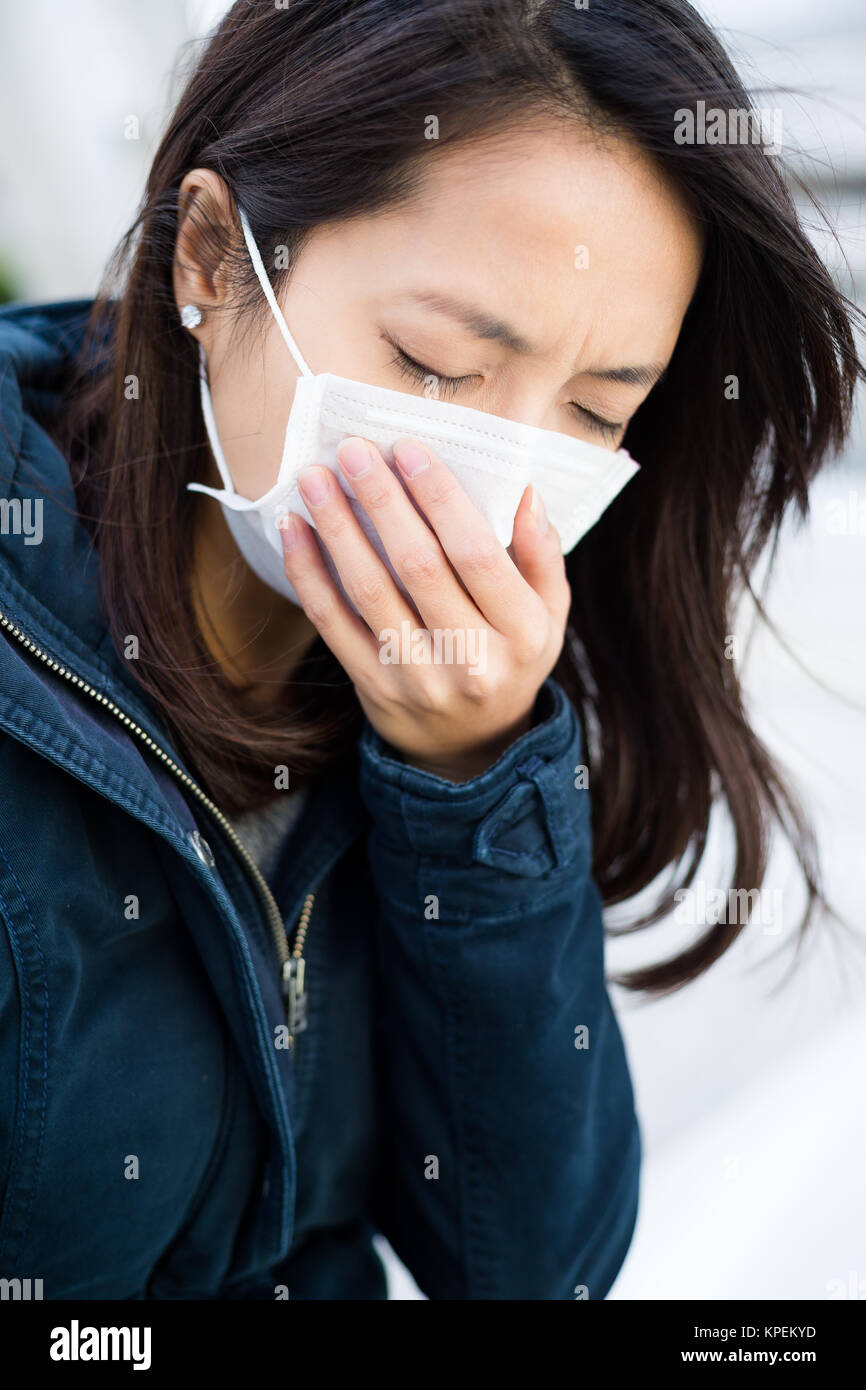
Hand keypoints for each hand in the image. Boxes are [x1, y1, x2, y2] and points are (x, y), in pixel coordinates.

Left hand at [278, 436, 570, 781]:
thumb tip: (527, 493)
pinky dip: (308, 573)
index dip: (440, 498)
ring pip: (369, 591)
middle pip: (419, 567)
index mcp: (522, 633)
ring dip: (337, 528)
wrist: (472, 745)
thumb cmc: (510, 657)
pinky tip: (294, 528)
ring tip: (316, 478)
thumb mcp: (548, 614)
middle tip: (354, 449)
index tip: (409, 449)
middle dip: (382, 500)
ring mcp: (417, 677)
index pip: (477, 553)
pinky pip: (333, 623)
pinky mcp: (372, 686)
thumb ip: (542, 555)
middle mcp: (471, 658)